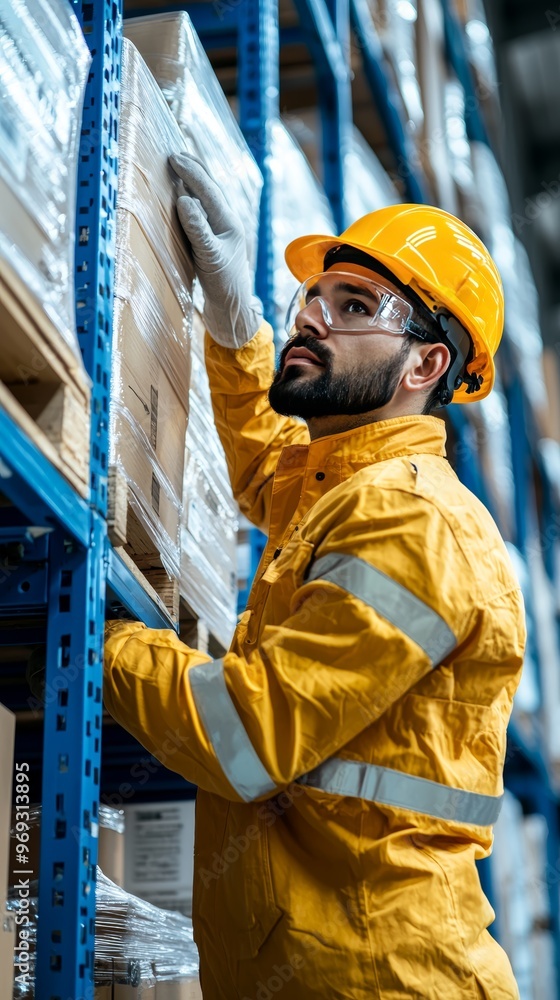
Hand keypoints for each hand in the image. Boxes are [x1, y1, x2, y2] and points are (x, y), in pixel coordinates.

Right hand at [170, 152, 262, 348]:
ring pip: (206, 198)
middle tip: (174, 154)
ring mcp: (221, 231)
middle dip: (193, 169)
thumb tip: (184, 199)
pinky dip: (190, 198)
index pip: (208, 189)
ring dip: (192, 181)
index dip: (190, 171)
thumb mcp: (209, 257)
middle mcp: (227, 222)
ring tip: (178, 167)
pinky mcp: (213, 241)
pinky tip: (181, 197)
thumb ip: (198, 229)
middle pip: (209, 188)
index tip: (173, 157)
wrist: (232, 310)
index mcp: (229, 222)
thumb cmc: (223, 285)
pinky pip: (201, 212)